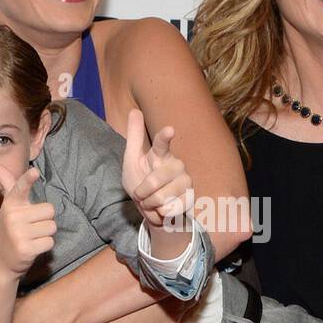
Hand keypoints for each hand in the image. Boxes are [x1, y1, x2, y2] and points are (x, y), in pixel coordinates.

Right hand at [0, 164, 56, 278]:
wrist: (2, 260)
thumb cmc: (10, 229)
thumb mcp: (9, 207)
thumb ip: (9, 185)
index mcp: (11, 204)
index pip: (20, 188)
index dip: (28, 179)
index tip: (34, 171)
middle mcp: (13, 217)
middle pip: (50, 210)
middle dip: (44, 220)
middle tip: (30, 227)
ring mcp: (19, 233)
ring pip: (52, 227)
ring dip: (45, 233)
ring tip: (31, 237)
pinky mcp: (26, 249)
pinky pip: (50, 242)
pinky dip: (44, 245)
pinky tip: (32, 247)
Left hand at [121, 108, 193, 228]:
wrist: (152, 209)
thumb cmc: (141, 182)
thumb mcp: (132, 161)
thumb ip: (135, 137)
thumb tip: (135, 110)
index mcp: (161, 154)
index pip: (162, 143)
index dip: (165, 137)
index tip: (169, 130)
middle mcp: (176, 165)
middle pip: (156, 178)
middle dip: (142, 191)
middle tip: (142, 193)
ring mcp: (186, 181)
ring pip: (162, 196)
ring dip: (150, 203)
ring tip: (153, 201)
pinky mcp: (190, 198)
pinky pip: (170, 209)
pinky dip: (160, 213)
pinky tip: (164, 209)